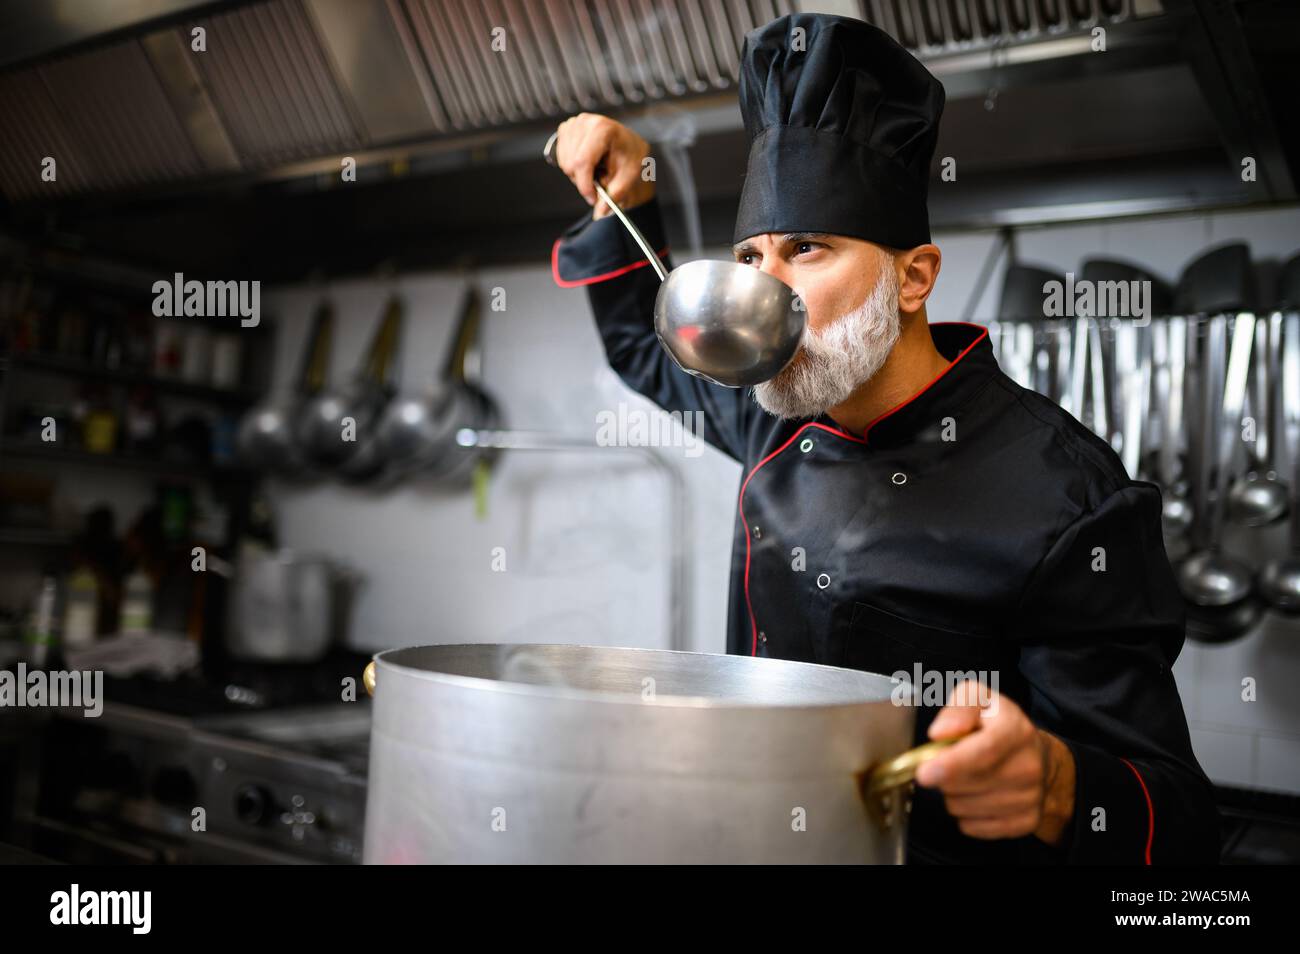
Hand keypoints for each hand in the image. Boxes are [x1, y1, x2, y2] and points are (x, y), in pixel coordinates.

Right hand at [551, 113, 654, 218]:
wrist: (629, 145)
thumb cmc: (631, 156)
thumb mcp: (629, 177)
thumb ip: (615, 195)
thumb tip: (601, 212)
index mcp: (603, 128)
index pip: (582, 161)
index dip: (585, 185)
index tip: (594, 198)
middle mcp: (585, 122)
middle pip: (571, 164)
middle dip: (584, 181)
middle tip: (600, 182)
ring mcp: (573, 124)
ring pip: (565, 163)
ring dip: (579, 174)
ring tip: (597, 170)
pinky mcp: (566, 129)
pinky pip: (561, 158)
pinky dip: (572, 167)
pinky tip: (588, 163)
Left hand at [913, 676, 1075, 845]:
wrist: (1036, 755)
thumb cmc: (997, 724)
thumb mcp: (978, 698)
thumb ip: (958, 708)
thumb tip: (940, 733)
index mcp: (1016, 730)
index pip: (985, 751)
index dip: (952, 764)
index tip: (924, 772)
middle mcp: (1028, 766)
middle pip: (969, 783)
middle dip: (945, 775)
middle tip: (948, 762)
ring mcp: (1030, 797)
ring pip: (965, 808)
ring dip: (953, 795)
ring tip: (964, 777)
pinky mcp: (1025, 822)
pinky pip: (974, 828)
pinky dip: (965, 815)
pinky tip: (973, 795)